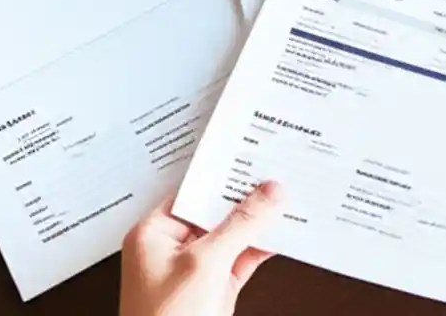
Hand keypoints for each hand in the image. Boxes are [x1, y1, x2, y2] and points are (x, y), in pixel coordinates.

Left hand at [120, 182, 283, 315]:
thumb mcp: (206, 264)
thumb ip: (241, 225)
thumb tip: (268, 193)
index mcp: (154, 233)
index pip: (193, 191)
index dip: (224, 174)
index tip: (255, 157)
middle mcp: (172, 247)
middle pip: (215, 212)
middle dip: (247, 198)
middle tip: (280, 174)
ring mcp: (194, 269)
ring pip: (232, 235)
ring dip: (259, 223)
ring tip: (291, 200)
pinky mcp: (214, 287)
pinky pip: (241, 259)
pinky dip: (262, 248)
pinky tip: (286, 234)